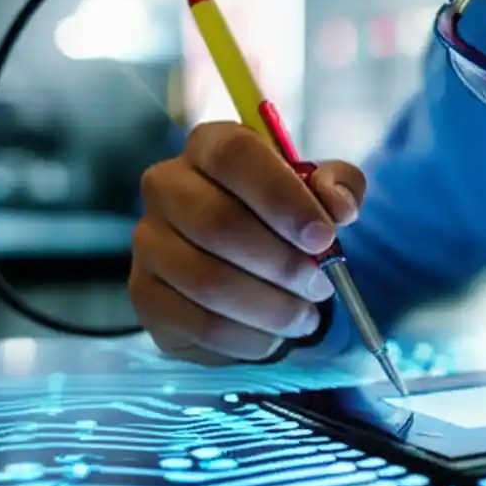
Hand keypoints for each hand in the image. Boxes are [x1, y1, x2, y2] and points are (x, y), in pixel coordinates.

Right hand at [129, 122, 364, 363]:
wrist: (241, 271)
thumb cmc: (281, 221)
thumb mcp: (318, 195)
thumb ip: (338, 187)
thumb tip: (339, 206)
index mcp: (209, 147)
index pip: (235, 156)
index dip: (281, 197)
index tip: (322, 236)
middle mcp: (166, 186)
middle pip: (218, 224)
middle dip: (281, 263)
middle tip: (320, 285)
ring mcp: (148, 242)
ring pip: (209, 281)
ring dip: (270, 307)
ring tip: (305, 317)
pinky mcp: (146, 296)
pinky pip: (199, 325)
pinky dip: (249, 338)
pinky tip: (274, 337)